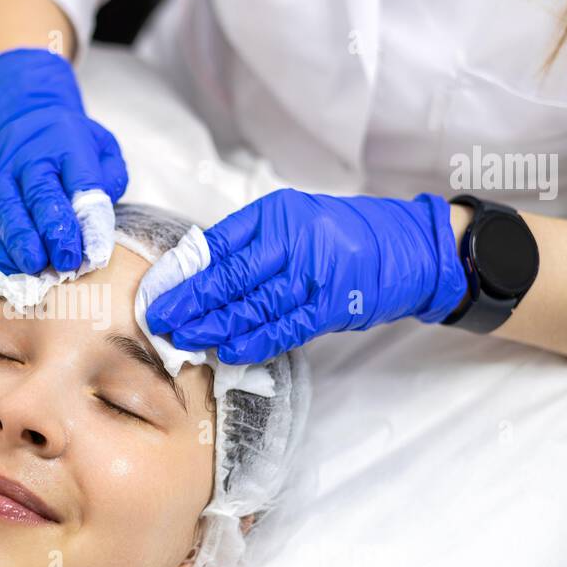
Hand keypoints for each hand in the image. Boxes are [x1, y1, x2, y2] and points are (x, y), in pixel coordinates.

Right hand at [0, 48, 128, 274]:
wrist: (21, 119)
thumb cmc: (70, 144)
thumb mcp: (101, 147)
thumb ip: (109, 178)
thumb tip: (98, 222)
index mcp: (66, 142)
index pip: (80, 182)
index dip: (88, 220)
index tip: (96, 253)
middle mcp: (29, 157)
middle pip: (40, 195)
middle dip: (54, 233)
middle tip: (67, 262)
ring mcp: (1, 175)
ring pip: (8, 210)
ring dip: (21, 243)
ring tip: (36, 268)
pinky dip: (0, 248)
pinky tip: (13, 267)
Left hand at [144, 188, 469, 362]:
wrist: (410, 247)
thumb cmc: (345, 236)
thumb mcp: (293, 223)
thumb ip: (250, 245)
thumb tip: (198, 275)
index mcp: (274, 216)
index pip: (217, 246)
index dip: (183, 274)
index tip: (156, 293)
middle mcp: (292, 240)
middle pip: (228, 277)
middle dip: (189, 303)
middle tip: (159, 322)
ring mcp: (314, 273)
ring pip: (252, 304)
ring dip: (214, 326)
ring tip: (184, 339)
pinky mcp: (332, 304)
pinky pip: (285, 327)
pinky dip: (254, 341)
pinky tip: (229, 350)